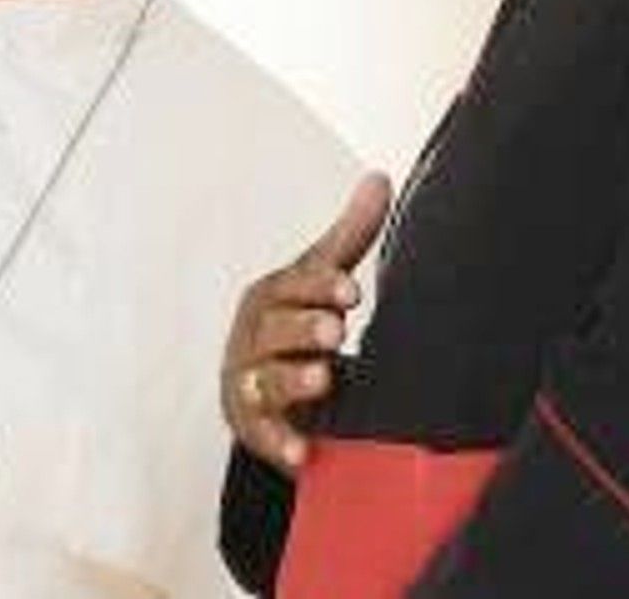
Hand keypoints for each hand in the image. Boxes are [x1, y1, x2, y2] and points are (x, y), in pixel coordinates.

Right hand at [221, 172, 392, 475]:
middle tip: (336, 329)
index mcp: (269, 298)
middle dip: (303, 328)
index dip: (319, 288)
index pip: (291, 287)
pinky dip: (280, 443)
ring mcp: (249, 385)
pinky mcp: (254, 429)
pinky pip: (264, 436)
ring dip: (292, 379)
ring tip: (323, 378)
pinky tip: (302, 451)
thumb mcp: (318, 282)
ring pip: (265, 380)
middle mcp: (253, 339)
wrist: (259, 394)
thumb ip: (349, 236)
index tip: (350, 293)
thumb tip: (380, 177)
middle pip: (274, 330)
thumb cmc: (292, 330)